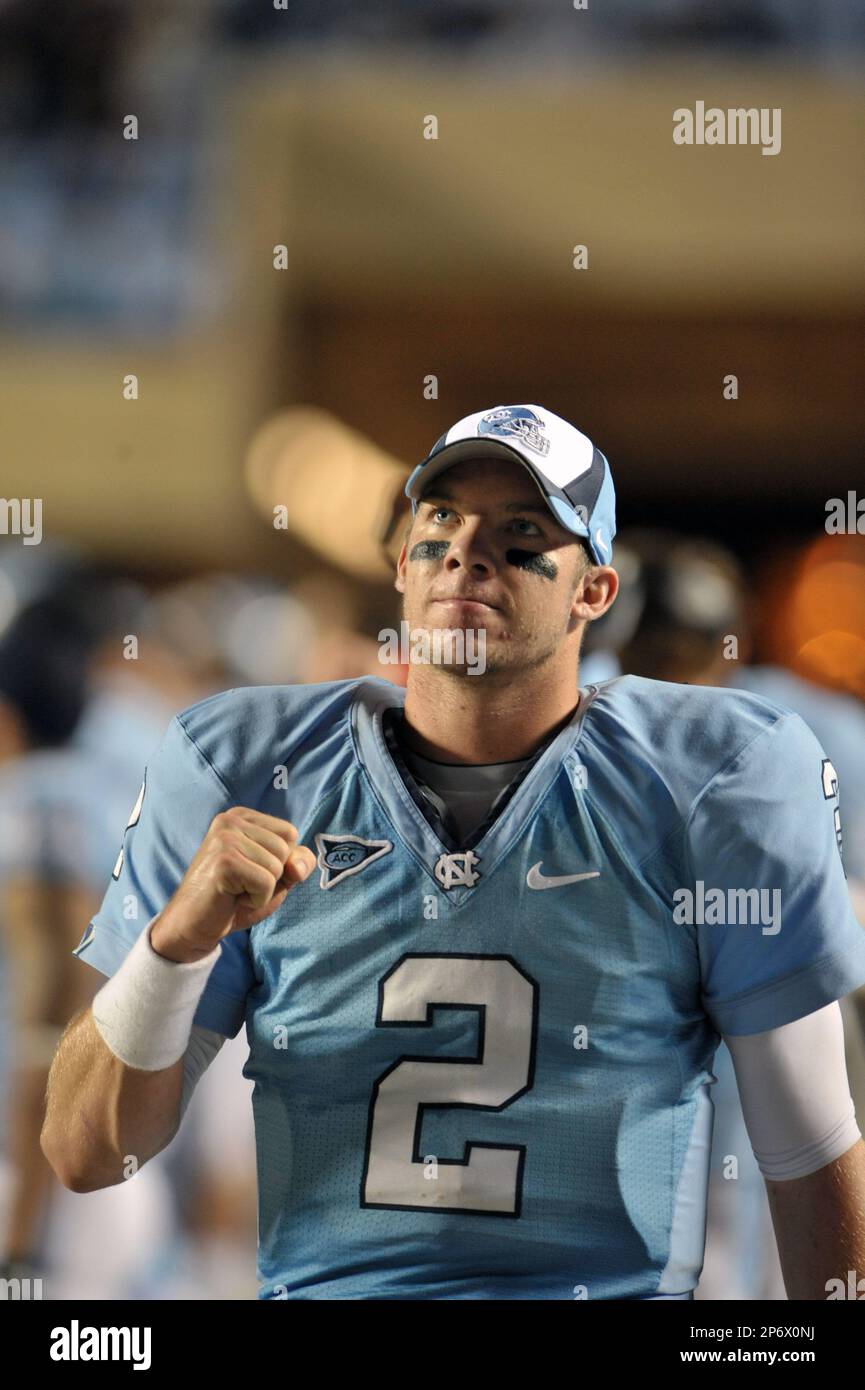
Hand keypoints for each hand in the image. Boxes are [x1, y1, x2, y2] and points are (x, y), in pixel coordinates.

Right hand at [150, 808, 315, 961]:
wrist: (194, 925)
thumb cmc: (234, 899)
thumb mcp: (276, 876)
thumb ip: (297, 863)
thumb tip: (299, 865)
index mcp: (241, 816)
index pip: (289, 832)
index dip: (280, 861)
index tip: (250, 871)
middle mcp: (230, 820)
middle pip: (284, 848)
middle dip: (272, 876)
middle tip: (241, 884)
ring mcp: (225, 839)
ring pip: (277, 867)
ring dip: (263, 890)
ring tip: (236, 890)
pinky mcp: (224, 862)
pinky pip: (266, 883)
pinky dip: (256, 899)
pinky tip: (232, 898)